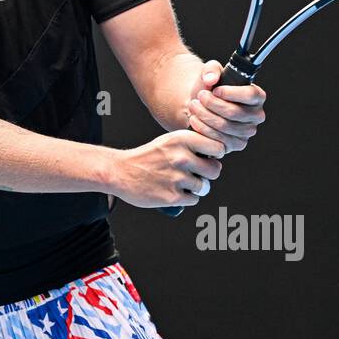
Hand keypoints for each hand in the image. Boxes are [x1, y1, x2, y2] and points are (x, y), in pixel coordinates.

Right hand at [109, 130, 225, 208]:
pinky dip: (186, 198)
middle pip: (215, 170)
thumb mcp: (169, 141)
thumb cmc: (148, 156)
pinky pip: (193, 199)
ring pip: (204, 186)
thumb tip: (218, 156)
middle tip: (195, 173)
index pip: (218, 148)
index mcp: (182, 139)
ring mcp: (177, 178)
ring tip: (180, 183)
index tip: (207, 157)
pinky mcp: (172, 197)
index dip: (215, 154)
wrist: (120, 171)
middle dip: (207, 173)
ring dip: (196, 187)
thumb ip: (193, 145)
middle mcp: (181, 157)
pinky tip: (174, 191)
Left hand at [186, 60, 266, 154]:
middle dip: (212, 104)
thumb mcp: (209, 72)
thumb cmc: (209, 89)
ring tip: (194, 106)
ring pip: (225, 126)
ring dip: (205, 116)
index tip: (215, 90)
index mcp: (256, 96)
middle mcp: (257, 115)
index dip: (231, 93)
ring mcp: (247, 132)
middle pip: (234, 112)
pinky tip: (195, 119)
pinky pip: (220, 140)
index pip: (250, 95)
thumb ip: (211, 69)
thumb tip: (210, 79)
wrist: (200, 106)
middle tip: (199, 97)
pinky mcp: (236, 144)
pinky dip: (204, 129)